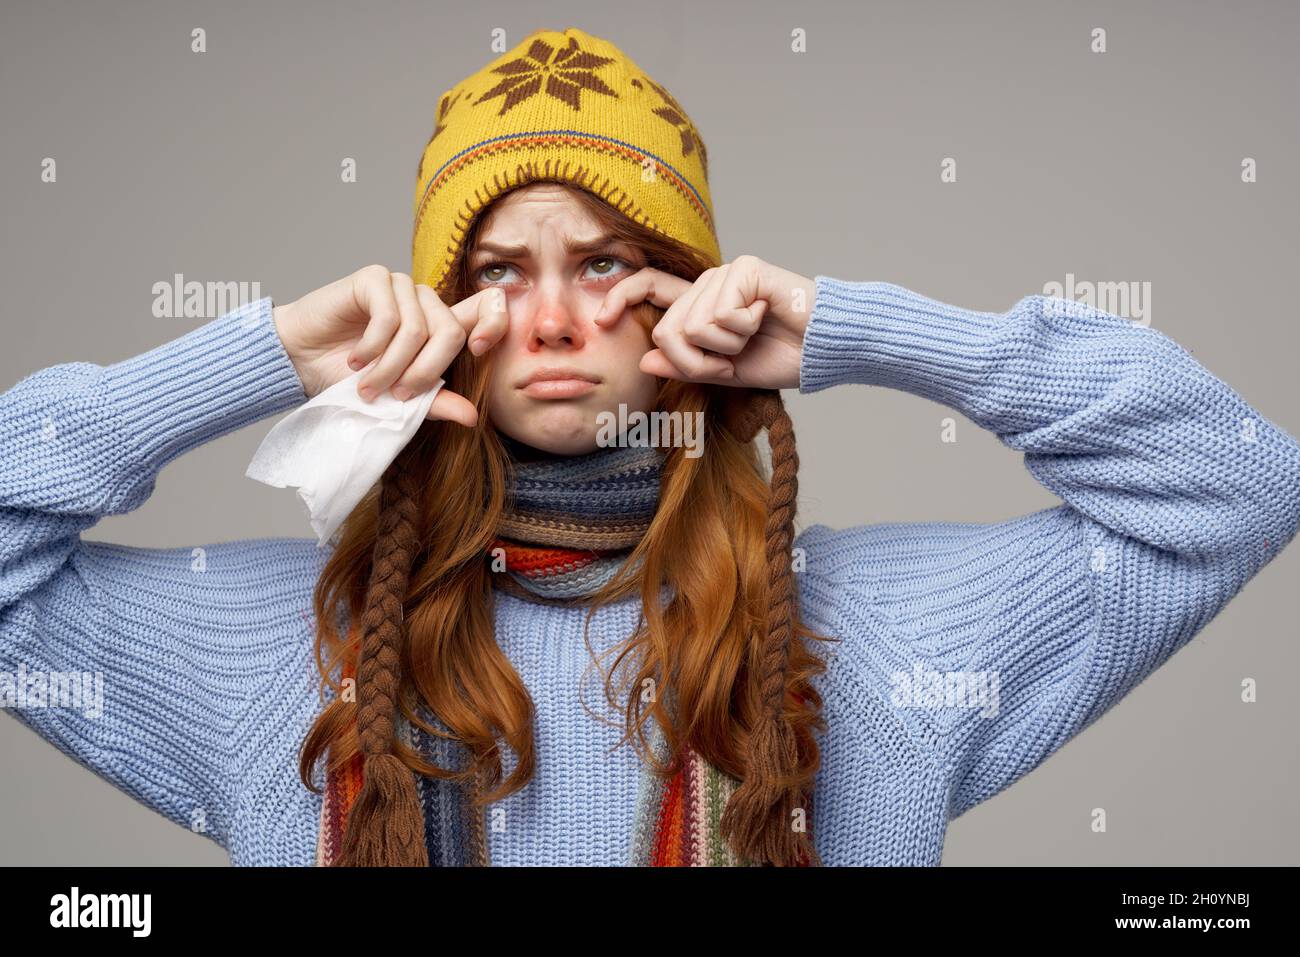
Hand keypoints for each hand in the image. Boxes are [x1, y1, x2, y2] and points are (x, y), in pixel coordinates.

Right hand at [271, 264, 508, 425]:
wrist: (302, 363)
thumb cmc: (350, 378)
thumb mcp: (397, 398)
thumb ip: (433, 401)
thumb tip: (471, 417)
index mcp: (439, 327)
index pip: (485, 310)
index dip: (494, 323)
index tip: (480, 350)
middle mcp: (425, 303)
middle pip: (450, 333)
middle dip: (423, 373)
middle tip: (395, 394)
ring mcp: (401, 287)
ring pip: (417, 330)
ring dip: (390, 367)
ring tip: (367, 385)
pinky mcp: (375, 278)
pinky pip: (389, 317)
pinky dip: (372, 348)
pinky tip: (356, 359)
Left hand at [592, 254, 816, 389]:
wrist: (824, 348)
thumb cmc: (782, 357)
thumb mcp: (726, 372)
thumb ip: (688, 365)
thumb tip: (646, 358)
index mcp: (700, 305)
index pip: (650, 288)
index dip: (621, 297)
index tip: (601, 320)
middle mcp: (707, 285)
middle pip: (668, 330)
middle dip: (697, 362)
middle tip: (731, 362)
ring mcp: (725, 274)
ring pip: (692, 326)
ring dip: (724, 347)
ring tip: (753, 335)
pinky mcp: (744, 269)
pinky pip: (719, 315)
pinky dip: (742, 330)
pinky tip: (765, 317)